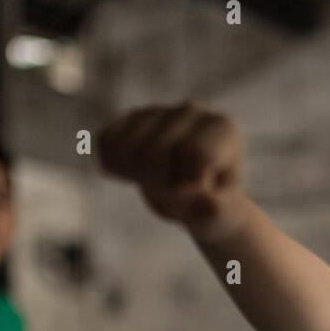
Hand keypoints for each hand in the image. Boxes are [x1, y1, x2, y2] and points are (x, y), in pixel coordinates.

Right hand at [97, 101, 246, 242]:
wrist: (197, 199)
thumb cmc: (212, 206)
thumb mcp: (221, 218)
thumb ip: (212, 210)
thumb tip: (183, 193)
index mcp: (222, 130)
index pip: (193, 154)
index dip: (184, 188)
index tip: (191, 202)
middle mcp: (191, 112)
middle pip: (156, 151)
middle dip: (158, 187)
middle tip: (173, 201)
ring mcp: (159, 112)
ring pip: (127, 146)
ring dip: (137, 178)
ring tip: (159, 186)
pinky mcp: (131, 119)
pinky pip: (106, 142)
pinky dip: (115, 167)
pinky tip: (138, 175)